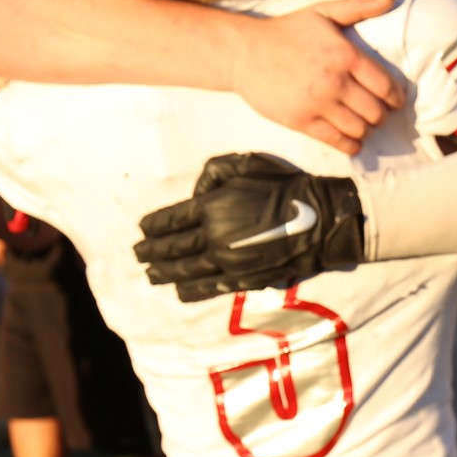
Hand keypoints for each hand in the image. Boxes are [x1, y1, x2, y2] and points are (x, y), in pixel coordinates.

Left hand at [134, 153, 365, 301]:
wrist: (318, 217)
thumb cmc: (283, 185)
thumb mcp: (246, 164)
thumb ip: (214, 173)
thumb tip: (196, 193)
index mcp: (212, 207)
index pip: (172, 219)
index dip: (153, 226)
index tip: (141, 230)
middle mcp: (214, 237)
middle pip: (174, 248)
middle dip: (152, 251)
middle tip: (138, 255)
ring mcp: (228, 261)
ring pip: (187, 271)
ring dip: (165, 273)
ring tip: (151, 275)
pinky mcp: (244, 278)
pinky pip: (211, 288)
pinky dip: (192, 291)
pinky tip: (180, 292)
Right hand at [230, 0, 404, 155]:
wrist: (244, 51)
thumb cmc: (286, 30)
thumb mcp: (323, 12)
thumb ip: (359, 7)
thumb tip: (390, 0)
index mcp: (345, 56)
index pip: (386, 86)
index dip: (396, 98)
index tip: (396, 102)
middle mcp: (335, 82)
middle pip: (375, 112)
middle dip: (381, 115)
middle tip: (377, 113)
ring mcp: (318, 104)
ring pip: (359, 129)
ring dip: (366, 130)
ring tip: (364, 125)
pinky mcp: (301, 121)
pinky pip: (336, 141)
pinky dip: (351, 145)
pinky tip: (353, 141)